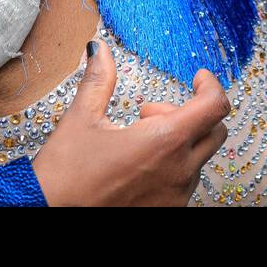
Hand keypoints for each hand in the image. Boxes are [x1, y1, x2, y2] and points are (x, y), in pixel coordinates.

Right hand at [30, 39, 230, 205]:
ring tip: (137, 140)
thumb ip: (98, 79)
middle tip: (149, 112)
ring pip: (199, 157)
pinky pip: (186, 182)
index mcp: (164, 141)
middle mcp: (179, 171)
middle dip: (190, 113)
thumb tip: (99, 50)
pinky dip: (172, 164)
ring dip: (179, 140)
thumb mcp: (82, 118)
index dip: (210, 86)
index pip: (214, 107)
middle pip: (215, 131)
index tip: (198, 78)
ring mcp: (177, 196)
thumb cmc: (67, 175)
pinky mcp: (169, 212)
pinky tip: (138, 164)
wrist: (51, 216)